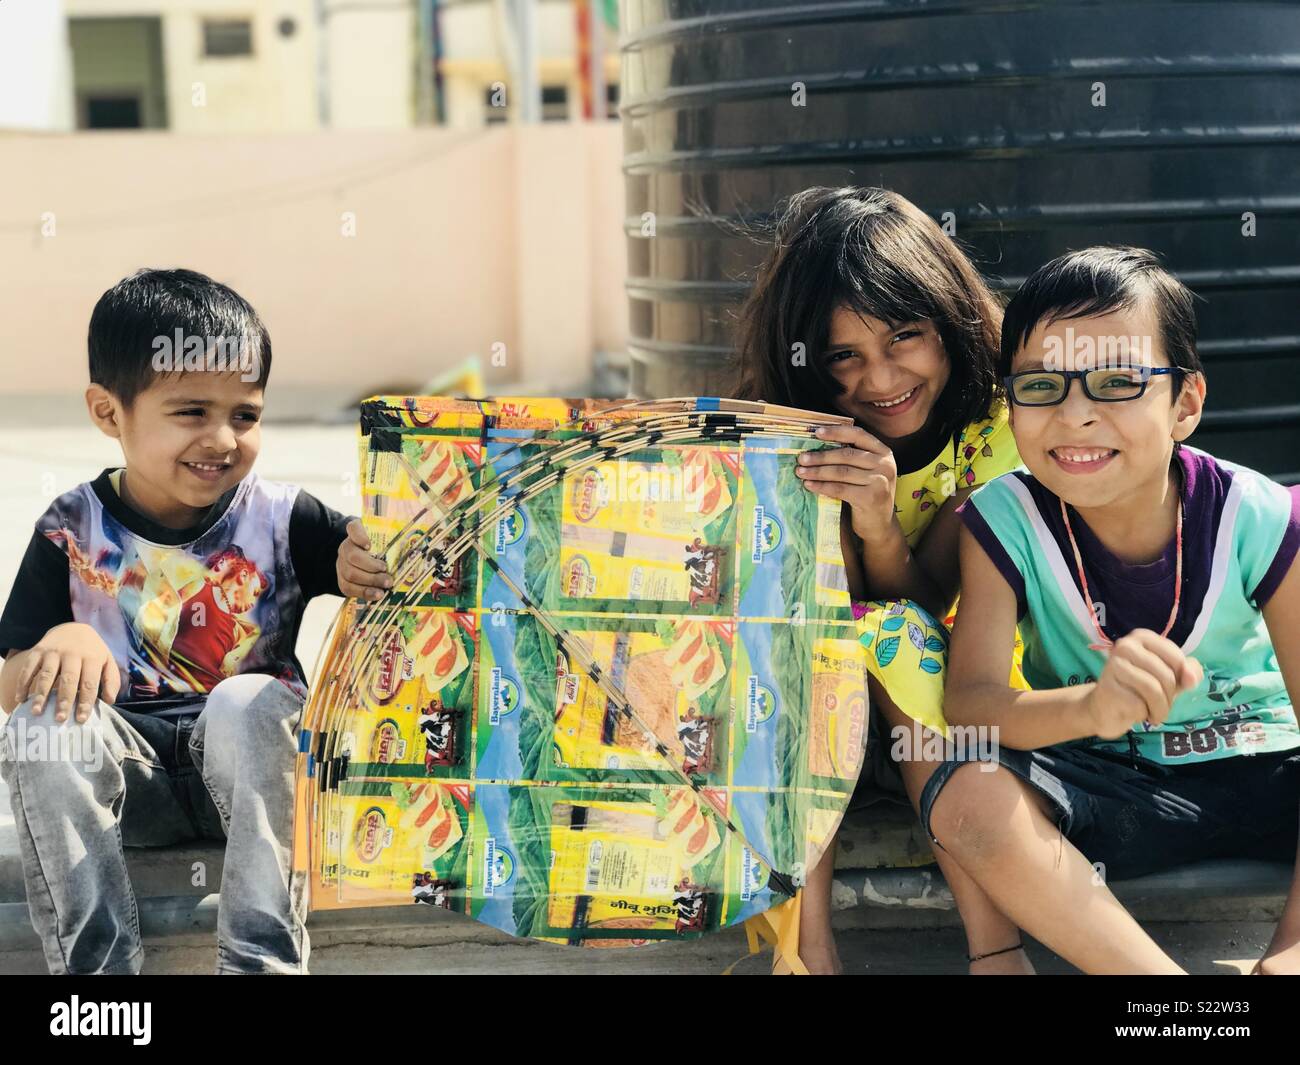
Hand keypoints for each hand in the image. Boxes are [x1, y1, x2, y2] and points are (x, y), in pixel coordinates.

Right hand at [14, 623, 119, 722]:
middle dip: (64, 700)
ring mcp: (53, 652)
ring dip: (41, 694)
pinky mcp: (37, 651)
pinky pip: (28, 668)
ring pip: (47, 675)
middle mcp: (72, 654)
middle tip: (60, 719)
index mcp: (92, 657)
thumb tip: (110, 700)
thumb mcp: (107, 661)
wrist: (72, 628)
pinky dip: (23, 683)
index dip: (85, 701)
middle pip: (68, 680)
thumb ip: (111, 680)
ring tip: (37, 712)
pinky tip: (21, 699)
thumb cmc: (92, 651)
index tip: (81, 719)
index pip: (89, 683)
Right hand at [337, 519, 392, 600]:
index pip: (353, 528)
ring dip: (370, 581)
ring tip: (387, 584)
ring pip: (350, 574)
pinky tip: (378, 594)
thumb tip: (415, 544)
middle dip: (371, 566)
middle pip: (352, 556)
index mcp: (357, 533)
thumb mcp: (388, 540)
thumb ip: (396, 539)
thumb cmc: (382, 549)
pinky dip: (364, 592)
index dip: (359, 537)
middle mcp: (346, 547)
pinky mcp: (342, 580)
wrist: (367, 561)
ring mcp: (341, 564)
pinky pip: (348, 588)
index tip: (369, 545)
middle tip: (387, 572)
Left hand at [795, 424, 897, 543]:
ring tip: (801, 472)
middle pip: (847, 455)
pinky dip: (822, 486)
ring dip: (817, 471)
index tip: (816, 432)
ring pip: (841, 472)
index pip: (858, 435)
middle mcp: (885, 464)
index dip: (837, 432)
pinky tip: (809, 485)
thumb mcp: (866, 472)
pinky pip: (840, 489)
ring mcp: (880, 481)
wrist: (880, 525)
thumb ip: (852, 459)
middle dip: (821, 456)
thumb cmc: (867, 494)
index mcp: (884, 452)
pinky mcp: (871, 498)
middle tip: (801, 458)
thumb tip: (817, 445)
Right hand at [1082, 630, 1202, 738]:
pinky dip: (1146, 714)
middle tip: (1161, 704)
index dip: (1181, 678)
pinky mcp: (1108, 687)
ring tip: (1155, 714)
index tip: (1171, 686)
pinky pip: (1140, 704)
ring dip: (1161, 709)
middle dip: (1170, 696)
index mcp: (1142, 637)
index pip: (1177, 658)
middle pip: (1166, 675)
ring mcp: (1114, 665)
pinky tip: (1138, 714)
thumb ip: (1189, 671)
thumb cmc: (1141, 688)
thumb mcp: (1171, 676)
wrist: (1106, 708)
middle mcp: (1125, 645)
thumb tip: (1191, 678)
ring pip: (1154, 690)